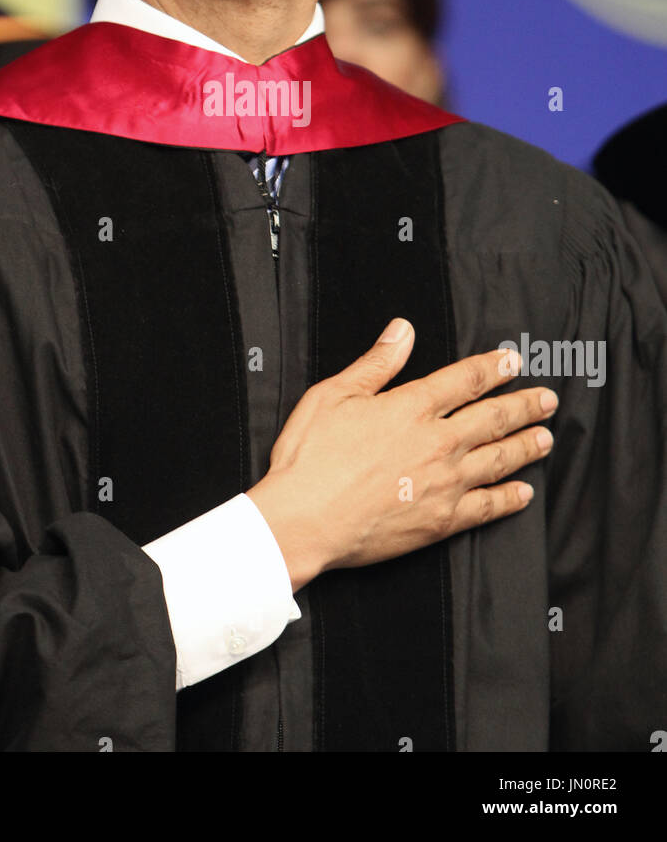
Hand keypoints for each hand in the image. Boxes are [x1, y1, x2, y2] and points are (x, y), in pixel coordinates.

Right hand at [247, 319, 555, 591]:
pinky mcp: (441, 521)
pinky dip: (510, 499)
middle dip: (524, 406)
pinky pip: (487, 507)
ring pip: (498, 459)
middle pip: (493, 418)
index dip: (493, 368)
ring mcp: (444, 483)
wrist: (305, 519)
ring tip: (546, 437)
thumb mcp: (334, 395)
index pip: (465, 381)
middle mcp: (436, 442)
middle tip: (547, 400)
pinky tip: (524, 493)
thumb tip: (402, 331)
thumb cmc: (311, 457)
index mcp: (411, 407)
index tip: (513, 362)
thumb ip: (376, 363)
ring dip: (525, 446)